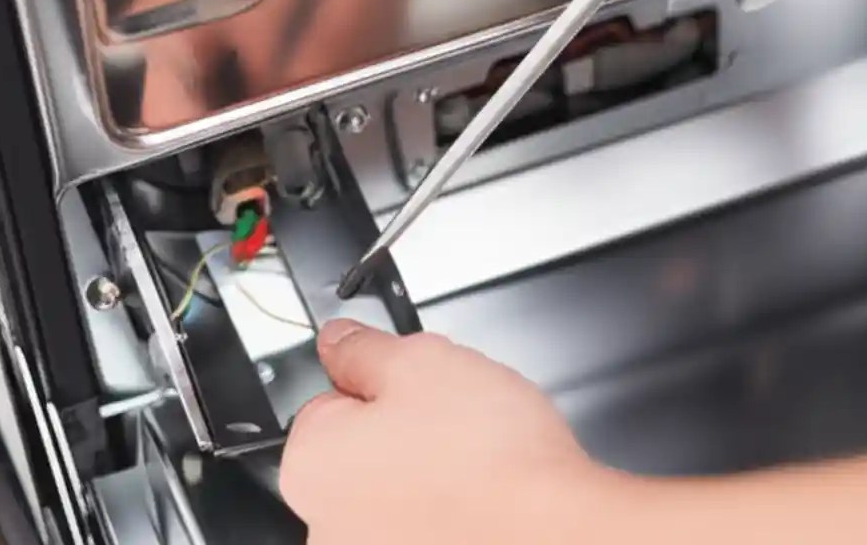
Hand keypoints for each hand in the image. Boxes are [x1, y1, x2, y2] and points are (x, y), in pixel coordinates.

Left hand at [280, 320, 618, 543]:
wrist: (556, 532)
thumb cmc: (493, 461)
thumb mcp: (421, 361)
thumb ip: (364, 348)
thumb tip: (337, 341)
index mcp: (310, 465)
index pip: (328, 401)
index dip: (381, 385)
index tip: (416, 388)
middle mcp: (325, 526)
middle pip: (357, 454)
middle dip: (399, 434)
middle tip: (452, 423)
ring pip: (391, 496)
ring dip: (422, 479)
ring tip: (471, 465)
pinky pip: (421, 530)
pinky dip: (444, 519)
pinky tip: (478, 504)